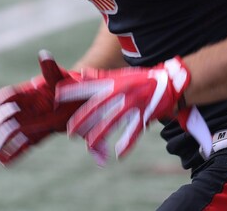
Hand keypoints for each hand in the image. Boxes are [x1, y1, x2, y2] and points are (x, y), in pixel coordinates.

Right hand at [0, 50, 82, 165]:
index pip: (8, 95)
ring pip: (9, 132)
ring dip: (0, 141)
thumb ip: (50, 70)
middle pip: (3, 116)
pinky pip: (22, 145)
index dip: (0, 99)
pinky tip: (3, 161)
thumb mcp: (59, 76)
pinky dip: (12, 153)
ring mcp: (29, 122)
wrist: (77, 97)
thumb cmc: (65, 83)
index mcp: (26, 93)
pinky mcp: (36, 134)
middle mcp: (24, 108)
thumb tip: (44, 55)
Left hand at [56, 57, 190, 164]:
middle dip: (82, 120)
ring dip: (101, 134)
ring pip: (113, 121)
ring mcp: (133, 104)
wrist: (170, 82)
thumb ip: (101, 77)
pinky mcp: (145, 115)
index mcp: (114, 82)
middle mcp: (122, 92)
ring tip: (89, 145)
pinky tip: (118, 154)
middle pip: (98, 108)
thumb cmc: (142, 79)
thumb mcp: (121, 75)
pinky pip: (134, 132)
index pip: (89, 86)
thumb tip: (82, 73)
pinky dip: (127, 143)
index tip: (57, 96)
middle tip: (69, 132)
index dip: (72, 91)